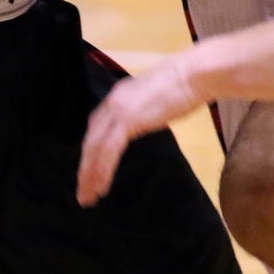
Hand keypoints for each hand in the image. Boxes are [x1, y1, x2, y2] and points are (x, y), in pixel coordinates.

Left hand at [77, 55, 205, 206]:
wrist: (192, 75)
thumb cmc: (184, 85)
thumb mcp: (156, 100)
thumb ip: (144, 110)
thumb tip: (145, 120)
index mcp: (118, 96)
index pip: (96, 128)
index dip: (91, 151)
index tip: (89, 171)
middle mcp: (112, 102)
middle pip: (91, 140)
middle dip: (85, 168)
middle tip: (82, 192)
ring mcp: (118, 111)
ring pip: (95, 148)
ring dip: (90, 175)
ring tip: (88, 197)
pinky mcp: (128, 120)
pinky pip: (109, 151)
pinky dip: (103, 170)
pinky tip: (102, 187)